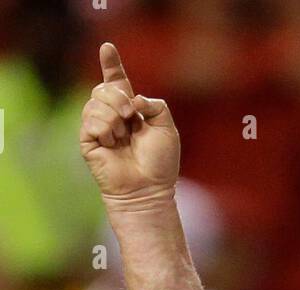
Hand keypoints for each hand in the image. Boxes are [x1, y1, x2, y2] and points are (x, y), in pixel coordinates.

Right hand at [80, 43, 179, 203]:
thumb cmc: (160, 163)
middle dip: (118, 96)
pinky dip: (106, 129)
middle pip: (104, 87)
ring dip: (114, 116)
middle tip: (131, 116)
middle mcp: (112, 116)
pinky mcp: (87, 140)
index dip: (112, 65)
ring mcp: (98, 127)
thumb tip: (133, 98)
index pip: (117, 82)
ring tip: (123, 137)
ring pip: (96, 101)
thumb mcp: (167, 128)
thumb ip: (155, 105)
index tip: (107, 48)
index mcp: (130, 111)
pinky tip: (112, 144)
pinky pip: (91, 120)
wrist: (148, 188)